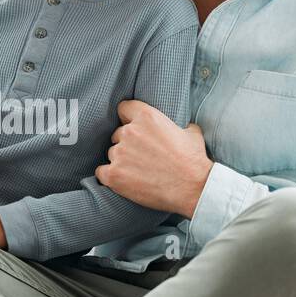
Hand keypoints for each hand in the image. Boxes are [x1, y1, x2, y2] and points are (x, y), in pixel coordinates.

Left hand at [95, 99, 212, 216]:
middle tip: (141, 157)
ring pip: (112, 154)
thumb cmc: (194, 161)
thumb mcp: (191, 132)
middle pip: (117, 134)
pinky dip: (110, 176)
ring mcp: (120, 153)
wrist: (193, 188)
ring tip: (138, 172)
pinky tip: (123, 181)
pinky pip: (101, 172)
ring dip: (121, 161)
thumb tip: (181, 127)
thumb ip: (178, 125)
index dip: (128, 119)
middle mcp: (130, 132)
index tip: (132, 127)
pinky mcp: (114, 174)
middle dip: (127, 144)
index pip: (123, 108)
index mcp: (147, 117)